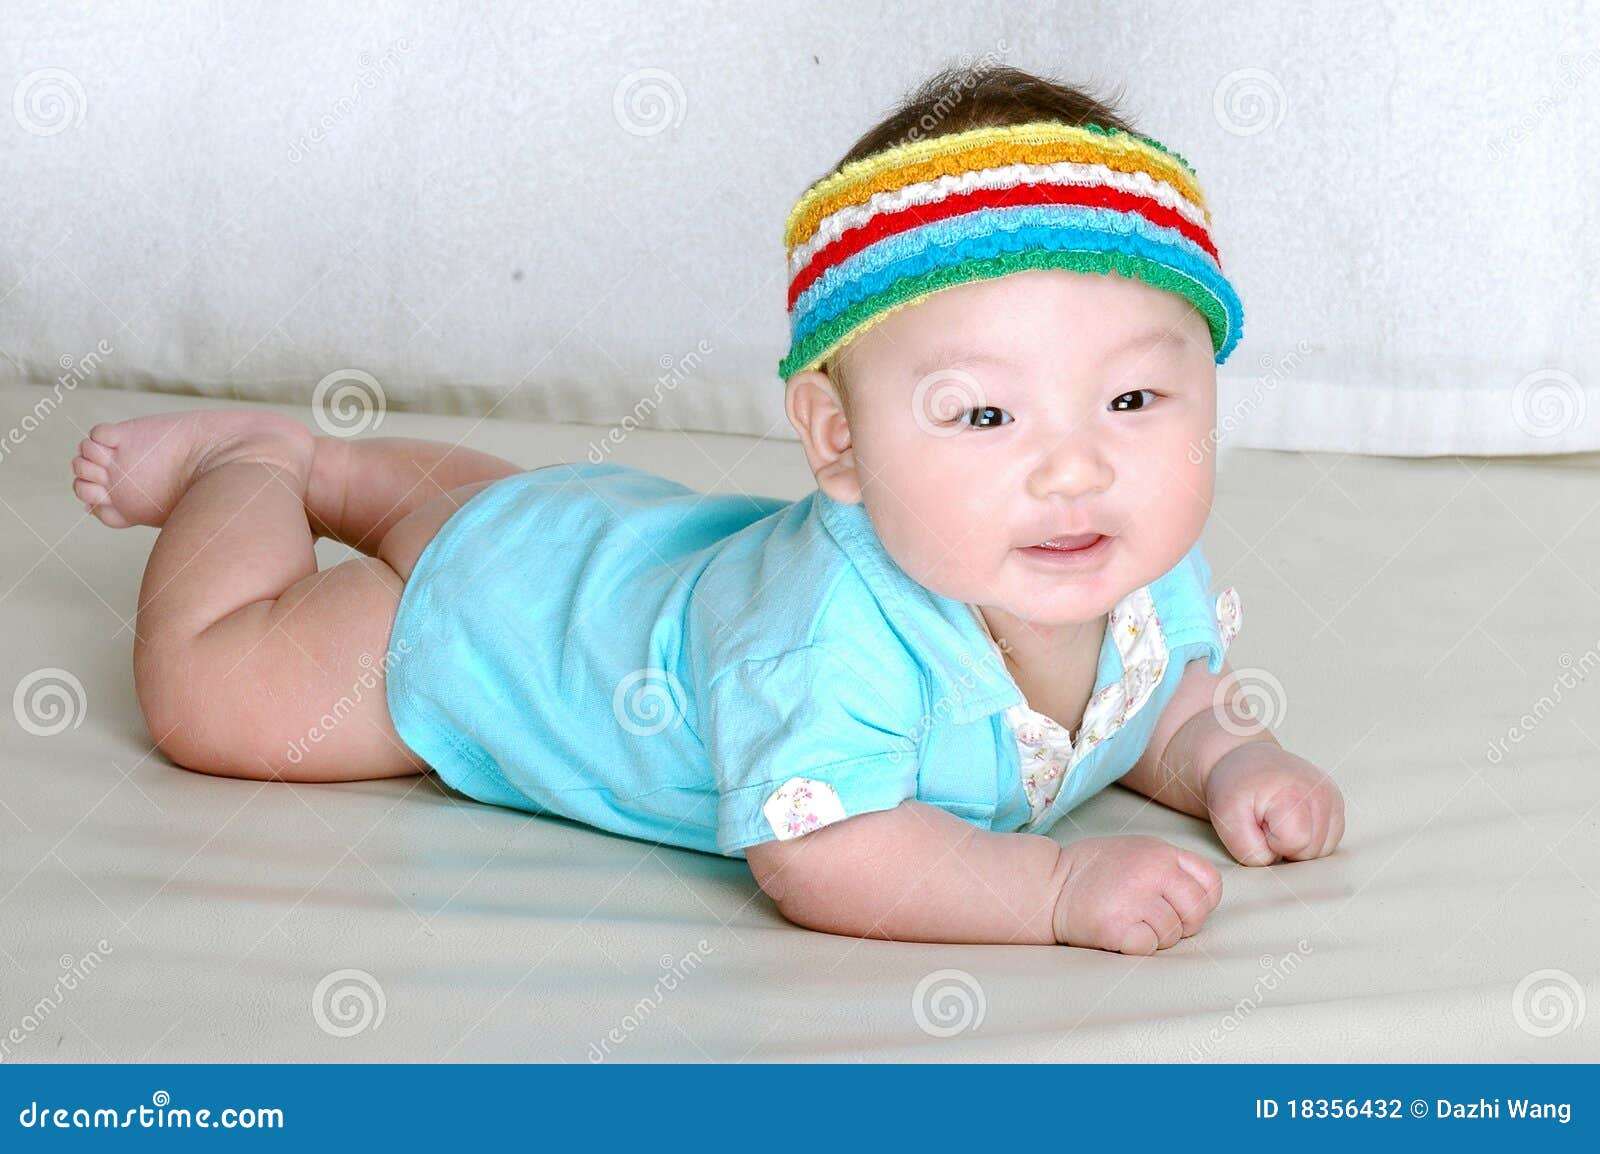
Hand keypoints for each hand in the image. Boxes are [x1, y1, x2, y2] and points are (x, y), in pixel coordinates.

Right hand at [1052, 835, 1222, 954]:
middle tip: (1150, 920)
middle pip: (1196, 913)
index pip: (1210, 883)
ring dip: (1153, 937)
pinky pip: (1148, 947)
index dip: (1200, 902)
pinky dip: (1134, 946)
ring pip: (1172, 935)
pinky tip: (1116, 931)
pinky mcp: (1118, 926)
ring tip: (1126, 921)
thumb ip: (1169, 867)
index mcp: (1161, 852)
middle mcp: (1154, 871)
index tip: (1179, 906)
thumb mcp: (1136, 851)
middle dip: (1179, 925)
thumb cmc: (1090, 871)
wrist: (1047, 884)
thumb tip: (1200, 899)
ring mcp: (1137, 898)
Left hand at [1204, 741, 1344, 865]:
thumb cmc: (1236, 786)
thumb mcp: (1226, 818)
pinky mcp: (1336, 802)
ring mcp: (1332, 796)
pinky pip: (1330, 840)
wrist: (1246, 761)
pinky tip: (1293, 820)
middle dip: (1286, 845)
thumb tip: (1275, 861)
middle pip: (1312, 851)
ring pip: (1324, 850)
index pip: (1295, 843)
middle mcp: (1321, 792)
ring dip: (1299, 843)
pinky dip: (1311, 838)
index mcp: (1293, 792)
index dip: (1272, 842)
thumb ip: (1249, 849)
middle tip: (1268, 821)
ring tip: (1280, 820)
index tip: (1259, 822)